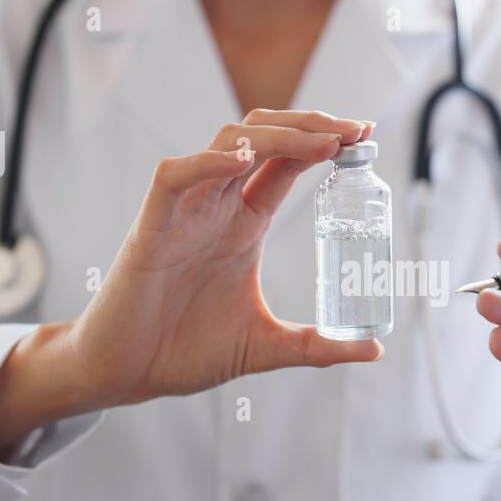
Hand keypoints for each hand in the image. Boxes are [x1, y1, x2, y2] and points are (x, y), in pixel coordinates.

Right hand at [0, 110, 377, 455]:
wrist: (126, 375)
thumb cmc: (184, 351)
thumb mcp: (266, 347)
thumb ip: (317, 345)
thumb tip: (375, 349)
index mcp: (244, 223)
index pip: (288, 163)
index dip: (324, 141)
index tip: (365, 134)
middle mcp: (217, 206)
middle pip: (264, 137)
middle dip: (310, 125)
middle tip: (355, 130)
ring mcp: (185, 213)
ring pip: (227, 143)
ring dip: (275, 135)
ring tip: (321, 142)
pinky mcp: (150, 229)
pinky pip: (173, 178)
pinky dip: (204, 161)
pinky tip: (241, 160)